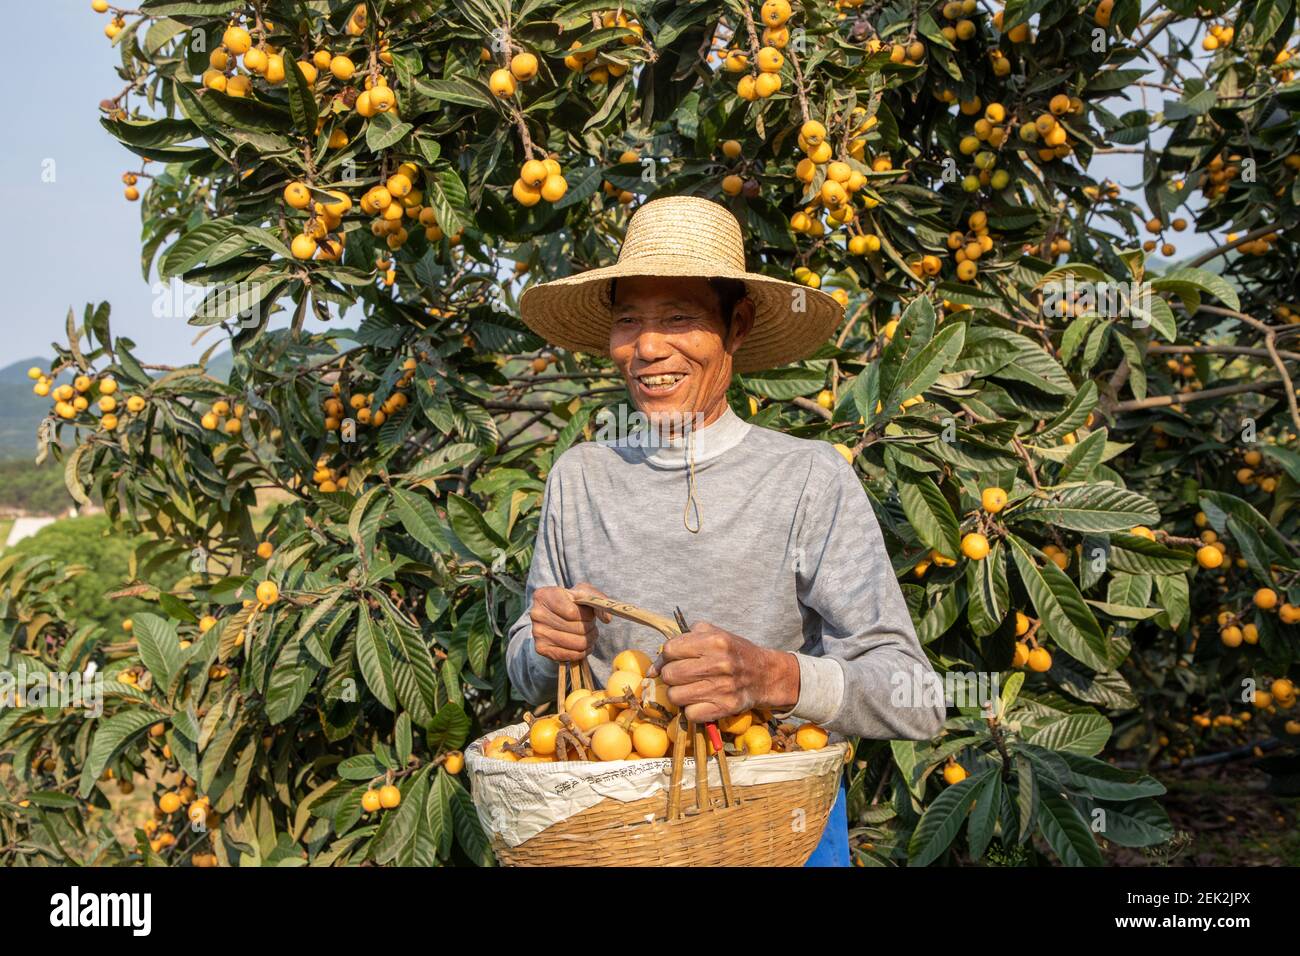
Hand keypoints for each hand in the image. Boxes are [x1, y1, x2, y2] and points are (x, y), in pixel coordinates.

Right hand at [529, 582, 611, 662]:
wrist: (555, 615)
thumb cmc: (571, 602)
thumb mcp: (584, 592)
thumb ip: (598, 599)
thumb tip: (607, 618)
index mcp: (544, 595)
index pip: (572, 612)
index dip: (587, 615)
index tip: (590, 614)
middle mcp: (536, 614)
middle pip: (575, 628)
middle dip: (590, 628)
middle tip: (591, 626)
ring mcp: (537, 632)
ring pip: (575, 643)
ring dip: (589, 641)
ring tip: (589, 635)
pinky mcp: (541, 648)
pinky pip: (569, 655)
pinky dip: (582, 652)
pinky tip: (584, 646)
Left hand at [648, 622, 798, 722]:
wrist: (765, 675)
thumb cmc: (734, 652)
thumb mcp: (714, 634)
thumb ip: (683, 640)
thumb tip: (653, 668)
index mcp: (715, 641)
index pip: (670, 649)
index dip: (667, 656)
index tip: (673, 660)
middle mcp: (719, 664)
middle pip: (670, 674)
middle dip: (671, 676)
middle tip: (682, 676)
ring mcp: (722, 687)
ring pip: (675, 696)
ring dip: (678, 694)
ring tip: (691, 688)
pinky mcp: (725, 707)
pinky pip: (689, 714)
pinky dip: (691, 709)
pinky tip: (701, 701)